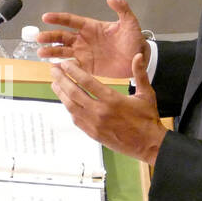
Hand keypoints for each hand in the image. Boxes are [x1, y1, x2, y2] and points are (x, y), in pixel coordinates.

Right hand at [38, 0, 147, 78]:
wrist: (138, 58)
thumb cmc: (134, 39)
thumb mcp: (129, 22)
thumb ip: (121, 9)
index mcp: (91, 27)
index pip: (71, 20)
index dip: (58, 18)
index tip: (45, 17)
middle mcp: (84, 39)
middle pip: (62, 36)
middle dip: (50, 37)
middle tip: (39, 38)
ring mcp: (84, 53)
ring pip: (63, 51)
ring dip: (51, 51)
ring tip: (40, 53)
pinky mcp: (87, 67)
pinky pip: (72, 67)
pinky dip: (62, 67)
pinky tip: (53, 68)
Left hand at [50, 53, 167, 164]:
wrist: (148, 144)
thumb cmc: (147, 119)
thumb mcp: (146, 94)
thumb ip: (140, 73)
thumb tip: (138, 55)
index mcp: (112, 99)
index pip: (87, 82)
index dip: (73, 71)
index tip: (65, 64)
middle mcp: (100, 111)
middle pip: (74, 92)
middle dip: (61, 79)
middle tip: (53, 70)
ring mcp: (94, 124)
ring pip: (71, 106)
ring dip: (61, 93)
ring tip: (55, 83)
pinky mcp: (92, 133)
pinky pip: (75, 118)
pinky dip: (69, 108)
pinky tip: (66, 100)